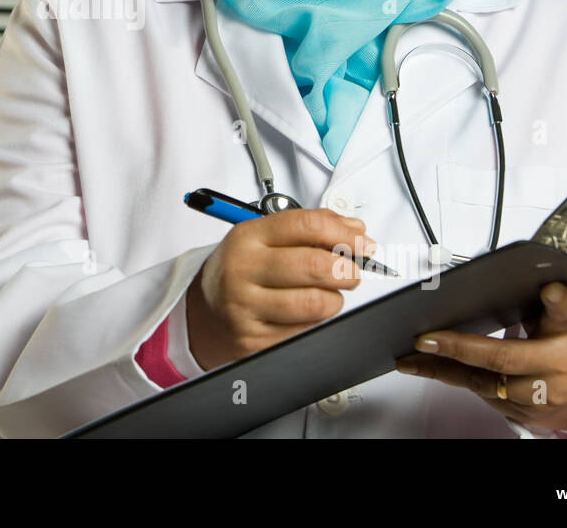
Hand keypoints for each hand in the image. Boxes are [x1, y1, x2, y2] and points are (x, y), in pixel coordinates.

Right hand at [186, 207, 374, 370]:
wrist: (204, 313)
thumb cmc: (240, 271)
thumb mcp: (262, 238)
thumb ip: (308, 228)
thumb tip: (355, 228)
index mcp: (247, 238)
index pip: (306, 225)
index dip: (344, 233)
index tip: (363, 242)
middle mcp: (243, 270)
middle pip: (315, 264)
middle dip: (347, 269)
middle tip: (351, 271)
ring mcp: (247, 307)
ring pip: (316, 303)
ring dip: (334, 298)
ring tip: (327, 293)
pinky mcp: (255, 340)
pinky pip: (306, 331)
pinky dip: (317, 321)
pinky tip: (306, 313)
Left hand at [394, 281, 566, 432]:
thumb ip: (560, 304)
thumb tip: (548, 286)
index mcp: (565, 347)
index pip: (559, 321)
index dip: (551, 307)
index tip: (545, 291)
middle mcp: (549, 378)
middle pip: (502, 361)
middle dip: (459, 349)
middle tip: (425, 339)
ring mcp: (531, 400)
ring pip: (481, 383)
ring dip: (441, 369)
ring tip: (410, 356)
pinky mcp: (515, 413)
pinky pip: (477, 392)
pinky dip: (450, 377)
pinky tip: (426, 366)